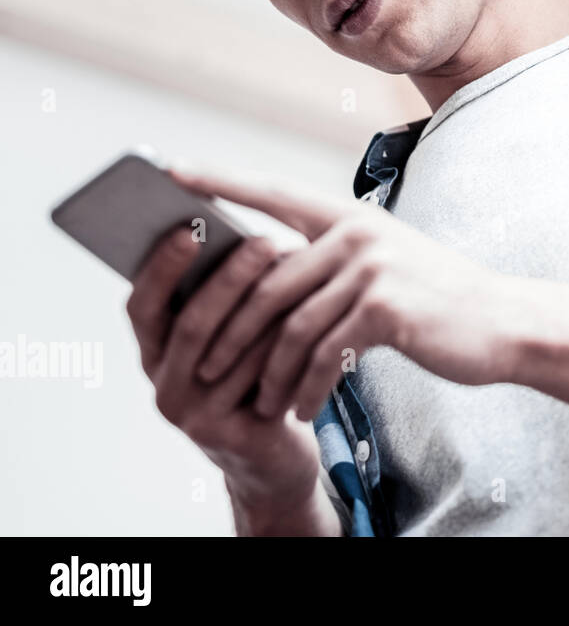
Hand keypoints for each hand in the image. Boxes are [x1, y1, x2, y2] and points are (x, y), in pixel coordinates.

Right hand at [127, 225, 322, 510]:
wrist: (275, 454)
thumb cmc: (257, 377)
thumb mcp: (233, 336)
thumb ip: (224, 297)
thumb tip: (245, 231)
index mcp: (155, 350)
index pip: (142, 303)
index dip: (161, 266)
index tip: (190, 226)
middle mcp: (162, 382)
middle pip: (189, 323)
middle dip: (229, 278)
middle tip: (264, 240)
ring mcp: (188, 413)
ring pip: (228, 349)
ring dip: (267, 305)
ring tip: (302, 269)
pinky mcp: (223, 435)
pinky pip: (257, 379)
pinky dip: (285, 343)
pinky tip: (315, 316)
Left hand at [171, 162, 516, 422]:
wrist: (500, 323)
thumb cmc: (435, 299)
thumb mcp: (383, 263)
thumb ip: (331, 260)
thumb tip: (266, 272)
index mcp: (349, 215)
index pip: (272, 192)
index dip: (221, 180)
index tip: (172, 173)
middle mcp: (356, 232)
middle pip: (267, 281)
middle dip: (230, 331)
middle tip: (205, 368)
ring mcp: (371, 267)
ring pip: (292, 325)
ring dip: (269, 373)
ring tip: (260, 404)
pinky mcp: (384, 307)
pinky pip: (325, 353)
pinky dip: (307, 388)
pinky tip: (301, 409)